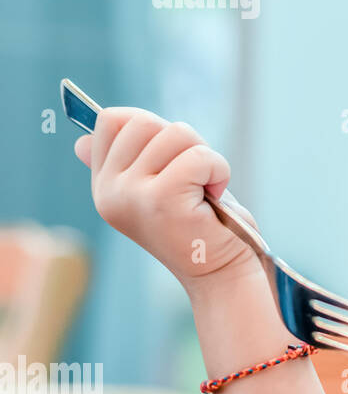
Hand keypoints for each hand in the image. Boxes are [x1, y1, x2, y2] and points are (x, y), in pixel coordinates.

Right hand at [73, 108, 263, 293]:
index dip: (153, 128)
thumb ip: (127, 163)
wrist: (221, 273)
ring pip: (176, 133)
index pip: (112, 120)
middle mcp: (109, 191)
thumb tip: (80, 142)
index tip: (174, 159)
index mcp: (104, 185)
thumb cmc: (200, 226)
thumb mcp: (158, 188)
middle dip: (183, 141)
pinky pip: (199, 156)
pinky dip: (219, 169)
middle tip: (196, 177)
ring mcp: (130, 195)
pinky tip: (215, 195)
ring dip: (205, 156)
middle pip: (144, 121)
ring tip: (205, 190)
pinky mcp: (161, 199)